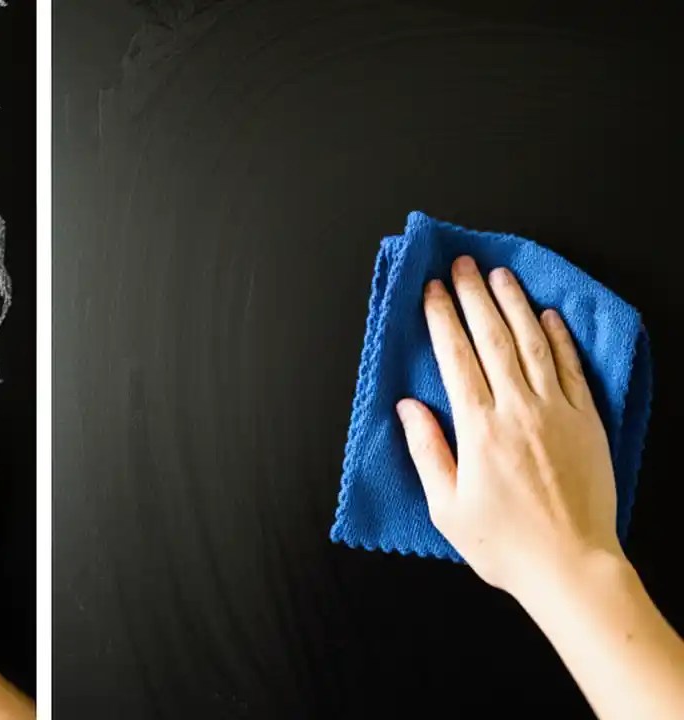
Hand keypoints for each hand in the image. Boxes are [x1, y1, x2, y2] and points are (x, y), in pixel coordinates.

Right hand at [396, 256, 623, 598]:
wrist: (571, 566)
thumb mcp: (446, 507)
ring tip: (501, 276)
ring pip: (534, 345)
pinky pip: (572, 370)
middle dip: (473, 297)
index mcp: (479, 429)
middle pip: (493, 340)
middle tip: (461, 265)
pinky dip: (560, 339)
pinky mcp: (587, 423)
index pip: (455, 358)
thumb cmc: (504, 544)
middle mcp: (519, 411)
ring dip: (515, 306)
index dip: (441, 318)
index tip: (431, 290)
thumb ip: (426, 450)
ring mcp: (558, 413)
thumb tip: (408, 407)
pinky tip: (548, 316)